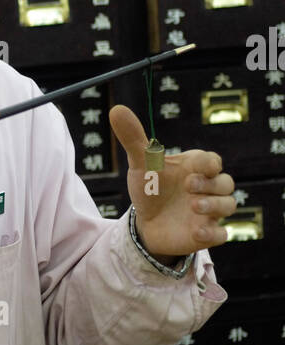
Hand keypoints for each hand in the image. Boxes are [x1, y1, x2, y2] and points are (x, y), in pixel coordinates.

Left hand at [109, 105, 236, 258]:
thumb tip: (116, 109)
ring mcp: (209, 212)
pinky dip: (212, 234)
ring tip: (193, 205)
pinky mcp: (205, 234)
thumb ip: (133, 138)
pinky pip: (221, 235)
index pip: (213, 161)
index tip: (201, 165)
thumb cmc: (150, 187)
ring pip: (228, 206)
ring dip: (214, 205)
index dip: (210, 163)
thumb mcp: (140, 164)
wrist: (146, 222)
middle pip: (226, 183)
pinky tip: (196, 233)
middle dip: (212, 184)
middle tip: (189, 185)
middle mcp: (208, 189)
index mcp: (196, 168)